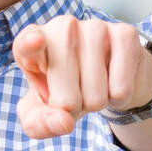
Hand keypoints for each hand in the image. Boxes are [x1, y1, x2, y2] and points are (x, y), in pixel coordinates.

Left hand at [13, 16, 151, 137]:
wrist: (108, 79)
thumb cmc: (68, 91)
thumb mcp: (45, 113)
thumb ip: (40, 123)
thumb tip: (63, 123)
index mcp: (32, 43)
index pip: (26, 43)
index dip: (30, 44)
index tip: (34, 43)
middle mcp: (62, 27)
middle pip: (64, 88)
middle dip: (72, 106)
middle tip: (75, 95)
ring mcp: (95, 27)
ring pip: (95, 91)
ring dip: (96, 103)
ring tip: (95, 89)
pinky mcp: (124, 33)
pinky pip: (121, 85)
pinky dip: (118, 97)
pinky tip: (114, 83)